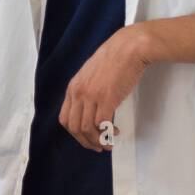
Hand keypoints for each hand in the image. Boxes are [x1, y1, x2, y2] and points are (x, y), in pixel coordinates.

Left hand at [59, 25, 150, 150]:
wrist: (129, 48)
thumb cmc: (115, 60)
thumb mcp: (91, 75)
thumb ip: (87, 90)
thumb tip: (90, 108)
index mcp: (73, 88)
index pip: (65, 118)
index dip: (74, 133)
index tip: (86, 138)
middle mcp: (78, 93)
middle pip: (74, 127)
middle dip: (85, 141)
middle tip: (97, 146)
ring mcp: (91, 96)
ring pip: (86, 129)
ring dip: (97, 140)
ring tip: (108, 142)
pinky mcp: (106, 99)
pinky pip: (101, 124)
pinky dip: (106, 134)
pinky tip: (114, 133)